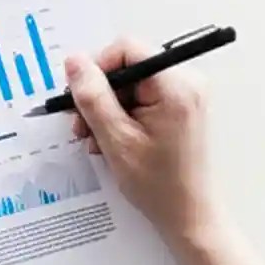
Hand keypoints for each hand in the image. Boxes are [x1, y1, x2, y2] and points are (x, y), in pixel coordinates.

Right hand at [65, 39, 219, 247]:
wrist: (190, 216)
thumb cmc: (160, 185)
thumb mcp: (116, 139)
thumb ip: (93, 97)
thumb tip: (74, 62)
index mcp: (176, 85)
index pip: (127, 49)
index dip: (97, 68)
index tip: (80, 96)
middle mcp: (186, 82)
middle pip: (128, 66)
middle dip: (99, 95)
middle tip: (82, 126)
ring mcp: (185, 94)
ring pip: (130, 84)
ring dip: (106, 109)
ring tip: (96, 139)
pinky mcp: (180, 106)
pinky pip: (141, 97)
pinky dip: (121, 115)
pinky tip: (112, 140)